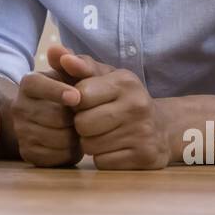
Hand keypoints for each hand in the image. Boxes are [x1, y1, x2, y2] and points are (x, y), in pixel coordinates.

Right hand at [12, 65, 83, 167]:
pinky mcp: (26, 152)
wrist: (60, 119)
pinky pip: (52, 157)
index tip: (76, 98)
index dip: (57, 91)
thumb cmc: (73, 92)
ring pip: (55, 138)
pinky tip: (70, 144)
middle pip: (52, 116)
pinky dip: (67, 153)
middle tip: (84, 117)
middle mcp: (19, 106)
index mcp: (29, 82)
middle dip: (74, 118)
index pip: (38, 85)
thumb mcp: (78, 76)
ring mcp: (20, 130)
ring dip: (73, 137)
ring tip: (78, 130)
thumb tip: (57, 48)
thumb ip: (75, 62)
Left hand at [51, 45, 168, 170]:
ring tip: (104, 134)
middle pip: (82, 124)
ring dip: (91, 143)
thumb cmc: (122, 99)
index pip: (80, 95)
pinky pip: (103, 162)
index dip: (76, 103)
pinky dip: (103, 158)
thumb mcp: (104, 77)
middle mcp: (137, 105)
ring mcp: (143, 132)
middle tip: (94, 121)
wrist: (161, 127)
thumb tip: (53, 51)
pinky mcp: (144, 156)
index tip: (85, 103)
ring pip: (90, 146)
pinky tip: (115, 148)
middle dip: (82, 126)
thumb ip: (78, 64)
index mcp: (125, 81)